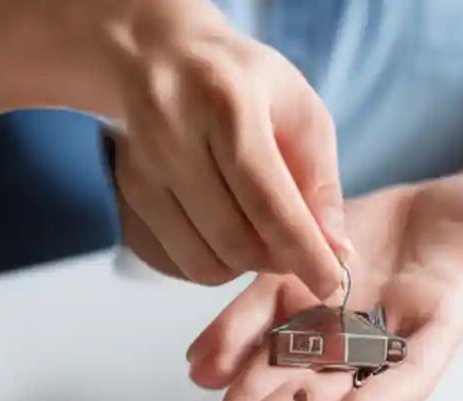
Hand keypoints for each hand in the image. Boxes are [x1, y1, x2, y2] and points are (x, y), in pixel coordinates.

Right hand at [0, 0, 347, 294]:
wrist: (155, 55)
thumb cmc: (238, 82)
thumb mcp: (298, 110)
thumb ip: (319, 182)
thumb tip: (336, 253)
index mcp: (226, 103)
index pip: (267, 199)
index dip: (302, 250)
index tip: (329, 283)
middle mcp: (173, 136)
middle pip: (234, 239)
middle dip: (277, 260)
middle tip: (297, 249)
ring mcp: (141, 169)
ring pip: (203, 261)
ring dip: (244, 265)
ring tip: (260, 234)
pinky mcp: (125, 196)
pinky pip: (176, 263)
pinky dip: (211, 264)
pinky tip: (226, 234)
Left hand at [185, 175, 462, 400]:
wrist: (447, 206)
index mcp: (432, 331)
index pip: (407, 373)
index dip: (381, 397)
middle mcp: (377, 333)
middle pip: (333, 379)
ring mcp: (336, 310)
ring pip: (289, 355)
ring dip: (253, 384)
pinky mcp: (302, 280)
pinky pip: (262, 311)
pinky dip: (231, 335)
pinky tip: (200, 362)